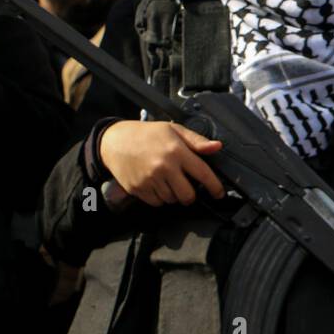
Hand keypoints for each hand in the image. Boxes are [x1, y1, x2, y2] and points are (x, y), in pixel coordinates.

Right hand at [98, 120, 223, 206]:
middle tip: (188, 187)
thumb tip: (217, 147)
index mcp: (176, 151)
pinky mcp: (137, 189)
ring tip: (168, 180)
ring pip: (172, 200)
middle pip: (188, 195)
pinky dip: (160, 198)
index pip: (203, 174)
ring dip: (174, 195)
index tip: (219, 193)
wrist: (114, 141)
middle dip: (191, 194)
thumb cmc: (147, 134)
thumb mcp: (174, 130)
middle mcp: (164, 167)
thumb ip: (197, 140)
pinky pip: (157, 203)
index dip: (215, 186)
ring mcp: (149, 179)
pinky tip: (157, 185)